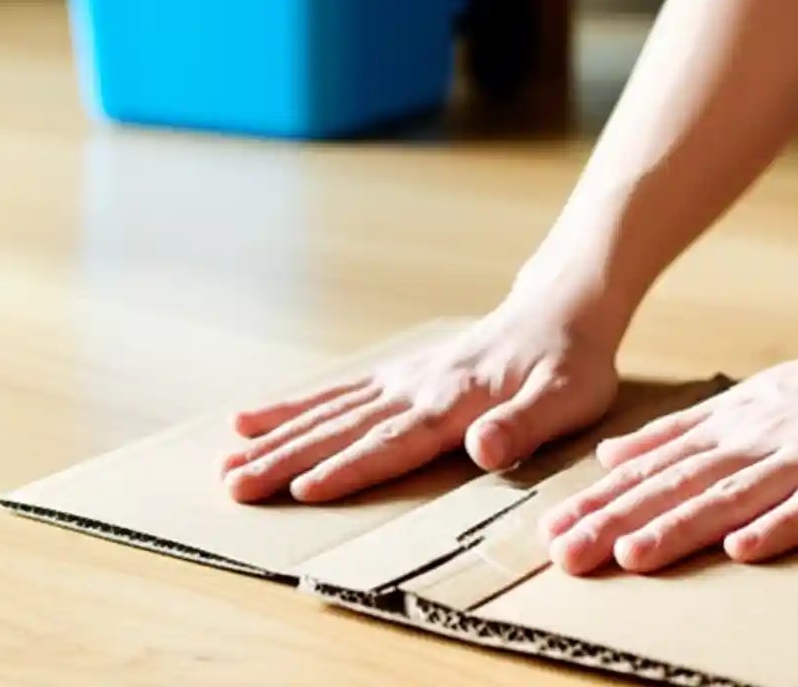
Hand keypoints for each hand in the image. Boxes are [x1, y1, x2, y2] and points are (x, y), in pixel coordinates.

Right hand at [220, 297, 621, 502]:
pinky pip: (336, 393)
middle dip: (286, 459)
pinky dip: (293, 407)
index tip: (300, 489)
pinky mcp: (397, 375)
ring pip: (328, 412)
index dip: (347, 469)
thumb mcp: (567, 399)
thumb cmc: (571, 363)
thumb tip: (482, 448)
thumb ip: (523, 425)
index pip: (391, 444)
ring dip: (277, 438)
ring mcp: (401, 380)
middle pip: (342, 430)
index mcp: (453, 404)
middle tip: (234, 484)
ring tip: (227, 460)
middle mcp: (416, 390)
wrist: (560, 309)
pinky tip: (253, 417)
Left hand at [539, 326, 797, 574]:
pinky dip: (783, 525)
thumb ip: (684, 430)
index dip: (600, 498)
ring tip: (631, 556)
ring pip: (735, 493)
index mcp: (732, 422)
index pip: (653, 466)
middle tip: (566, 554)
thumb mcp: (751, 400)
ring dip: (681, 525)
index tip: (550, 529)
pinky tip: (745, 551)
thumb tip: (613, 454)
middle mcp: (760, 434)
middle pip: (679, 482)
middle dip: (618, 519)